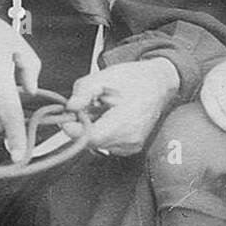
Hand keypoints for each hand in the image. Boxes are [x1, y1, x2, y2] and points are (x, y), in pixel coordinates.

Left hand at [63, 59, 180, 156]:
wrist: (158, 83)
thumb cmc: (136, 79)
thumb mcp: (105, 76)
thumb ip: (83, 91)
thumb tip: (70, 107)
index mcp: (125, 122)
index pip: (90, 138)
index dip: (74, 129)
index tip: (66, 117)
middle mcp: (129, 140)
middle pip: (91, 142)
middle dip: (82, 126)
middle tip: (85, 106)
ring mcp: (131, 146)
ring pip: (97, 144)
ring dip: (92, 129)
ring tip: (100, 109)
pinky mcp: (130, 148)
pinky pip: (106, 144)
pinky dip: (102, 132)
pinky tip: (108, 117)